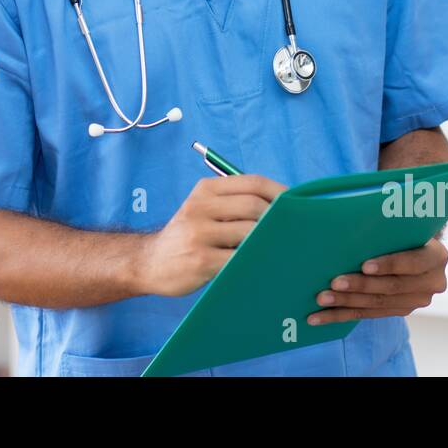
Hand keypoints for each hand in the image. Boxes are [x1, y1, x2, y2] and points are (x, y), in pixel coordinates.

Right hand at [139, 174, 286, 297]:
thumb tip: (283, 206)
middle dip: (277, 219)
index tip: (297, 205)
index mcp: (205, 189)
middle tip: (291, 232)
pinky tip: (262, 265)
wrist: (149, 262)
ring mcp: (199, 234)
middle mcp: (200, 206)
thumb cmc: (189, 235)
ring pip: (249, 233)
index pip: (252, 183)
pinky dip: (255, 261)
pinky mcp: (201, 260)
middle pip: (253, 206)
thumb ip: (234, 202)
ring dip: (268, 242)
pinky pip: (239, 259)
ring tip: (279, 249)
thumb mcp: (203, 208)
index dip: (280, 192)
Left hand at [308, 237, 447, 325]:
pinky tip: (319, 317)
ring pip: (377, 304)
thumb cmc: (404, 229)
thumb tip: (356, 215)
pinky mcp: (400, 311)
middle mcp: (432, 283)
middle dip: (360, 286)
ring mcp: (416, 301)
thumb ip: (391, 225)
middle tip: (333, 282)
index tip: (364, 265)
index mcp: (437, 257)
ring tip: (322, 299)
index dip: (389, 265)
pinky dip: (340, 316)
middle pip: (391, 287)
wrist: (416, 247)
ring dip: (346, 302)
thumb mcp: (405, 224)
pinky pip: (367, 315)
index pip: (412, 263)